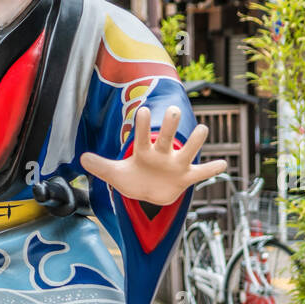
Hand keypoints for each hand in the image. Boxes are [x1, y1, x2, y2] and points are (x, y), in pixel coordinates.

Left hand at [80, 105, 226, 205]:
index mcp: (144, 152)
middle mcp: (162, 155)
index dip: (143, 126)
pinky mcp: (186, 177)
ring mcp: (175, 165)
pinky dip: (212, 169)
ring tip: (202, 129)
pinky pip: (201, 173)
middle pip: (168, 138)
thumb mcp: (115, 175)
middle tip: (174, 110)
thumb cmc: (134, 179)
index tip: (143, 111)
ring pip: (188, 151)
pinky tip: (224, 164)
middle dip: (171, 126)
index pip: (143, 137)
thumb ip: (100, 166)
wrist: (149, 193)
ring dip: (195, 142)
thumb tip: (81, 158)